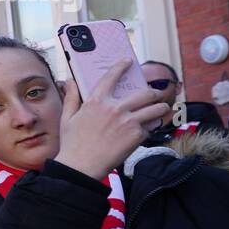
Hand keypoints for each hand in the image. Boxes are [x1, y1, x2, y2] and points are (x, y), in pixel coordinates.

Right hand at [54, 61, 168, 179]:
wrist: (81, 166)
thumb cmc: (72, 143)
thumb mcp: (67, 118)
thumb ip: (71, 97)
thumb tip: (69, 81)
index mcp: (96, 101)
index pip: (112, 77)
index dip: (121, 66)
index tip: (128, 62)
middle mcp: (115, 108)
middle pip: (145, 93)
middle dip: (154, 93)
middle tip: (156, 95)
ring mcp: (128, 121)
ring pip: (156, 108)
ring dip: (161, 108)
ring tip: (161, 109)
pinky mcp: (136, 135)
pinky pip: (151, 126)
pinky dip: (152, 126)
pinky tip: (150, 127)